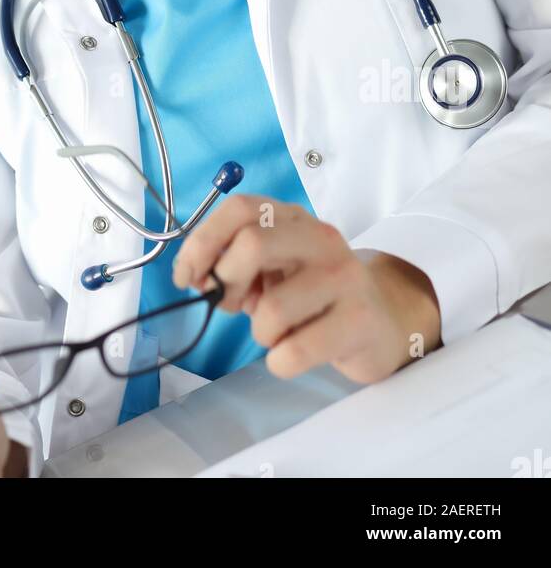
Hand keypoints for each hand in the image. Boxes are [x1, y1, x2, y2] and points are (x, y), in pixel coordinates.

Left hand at [170, 196, 441, 383]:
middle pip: (252, 244)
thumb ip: (234, 264)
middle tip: (233, 304)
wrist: (383, 321)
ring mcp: (345, 277)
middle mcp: (320, 238)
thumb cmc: (313, 295)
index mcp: (292, 218)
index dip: (203, 241)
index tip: (187, 276)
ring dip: (261, 333)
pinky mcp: (360, 320)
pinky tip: (293, 354)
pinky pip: (295, 351)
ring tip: (278, 333)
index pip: (239, 208)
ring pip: (272, 309)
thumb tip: (198, 277)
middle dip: (227, 283)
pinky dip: (280, 362)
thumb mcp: (272, 268)